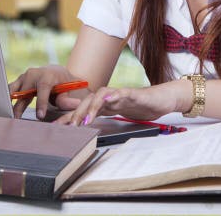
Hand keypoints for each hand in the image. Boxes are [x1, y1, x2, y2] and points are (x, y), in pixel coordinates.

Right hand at [8, 65, 88, 119]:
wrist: (58, 74)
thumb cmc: (65, 84)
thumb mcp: (70, 90)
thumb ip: (68, 99)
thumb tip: (74, 105)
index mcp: (48, 74)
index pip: (43, 89)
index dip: (41, 103)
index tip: (40, 116)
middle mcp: (34, 73)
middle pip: (23, 91)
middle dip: (19, 107)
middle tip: (16, 121)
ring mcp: (24, 76)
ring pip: (13, 91)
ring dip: (9, 104)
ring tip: (8, 118)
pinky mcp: (18, 81)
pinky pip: (10, 92)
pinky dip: (7, 101)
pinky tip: (6, 112)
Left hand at [55, 80, 187, 126]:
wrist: (163, 99)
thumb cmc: (142, 106)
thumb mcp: (120, 114)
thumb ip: (105, 115)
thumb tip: (88, 125)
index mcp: (106, 104)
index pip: (84, 108)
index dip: (70, 116)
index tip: (57, 127)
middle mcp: (111, 97)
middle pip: (88, 101)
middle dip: (76, 113)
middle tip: (68, 127)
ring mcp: (121, 94)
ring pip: (101, 96)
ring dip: (91, 107)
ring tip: (85, 120)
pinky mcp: (134, 93)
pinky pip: (121, 93)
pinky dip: (113, 96)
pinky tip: (106, 100)